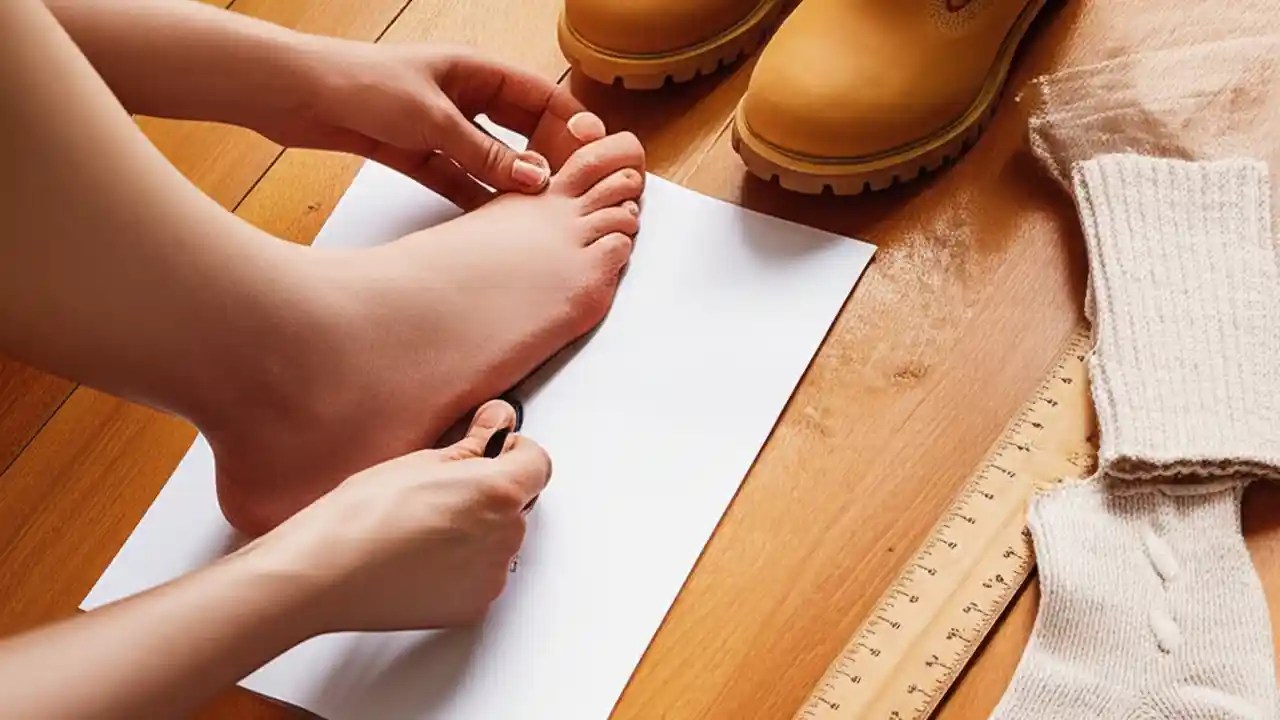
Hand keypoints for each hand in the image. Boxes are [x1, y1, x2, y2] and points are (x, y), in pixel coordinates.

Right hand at [237, 400, 550, 630]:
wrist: (325, 573)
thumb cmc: (361, 517)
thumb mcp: (420, 461)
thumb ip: (473, 442)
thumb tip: (498, 420)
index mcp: (498, 494)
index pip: (537, 462)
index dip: (512, 452)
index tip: (489, 450)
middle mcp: (506, 537)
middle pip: (517, 503)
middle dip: (490, 492)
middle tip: (440, 491)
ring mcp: (491, 576)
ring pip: (499, 540)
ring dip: (476, 530)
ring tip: (421, 527)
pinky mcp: (472, 606)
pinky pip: (480, 574)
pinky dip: (461, 565)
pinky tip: (419, 556)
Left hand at [261, 38, 602, 209]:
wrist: (294, 94)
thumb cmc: (361, 84)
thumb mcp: (435, 120)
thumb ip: (487, 154)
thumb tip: (536, 178)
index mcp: (475, 69)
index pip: (539, 95)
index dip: (569, 123)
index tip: (593, 152)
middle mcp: (461, 96)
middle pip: (521, 128)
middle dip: (547, 157)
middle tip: (570, 190)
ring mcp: (439, 125)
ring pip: (490, 157)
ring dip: (511, 181)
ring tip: (539, 211)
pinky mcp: (414, 152)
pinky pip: (457, 177)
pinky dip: (475, 195)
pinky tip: (495, 218)